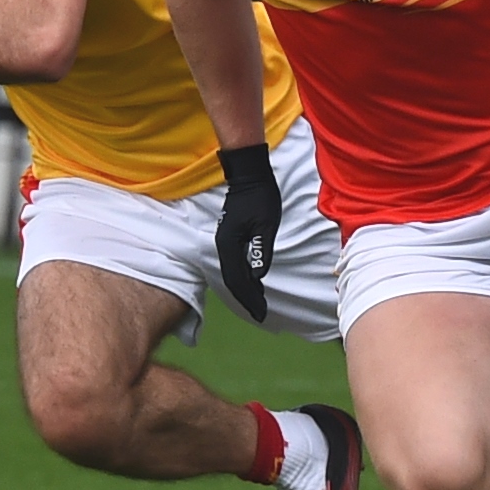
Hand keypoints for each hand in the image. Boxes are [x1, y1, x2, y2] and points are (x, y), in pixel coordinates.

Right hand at [215, 143, 281, 322]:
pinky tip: (252, 283)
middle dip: (246, 299)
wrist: (249, 175)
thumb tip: (258, 275)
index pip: (238, 279)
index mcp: (230, 244)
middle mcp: (223, 246)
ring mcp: (224, 242)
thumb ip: (261, 249)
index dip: (250, 298)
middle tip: (261, 314)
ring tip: (258, 304)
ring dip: (244, 290)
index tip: (261, 313)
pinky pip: (234, 265)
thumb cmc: (260, 196)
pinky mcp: (230, 239)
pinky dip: (242, 278)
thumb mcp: (266, 223)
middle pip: (232, 280)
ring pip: (232, 273)